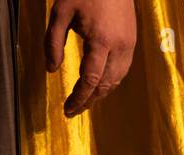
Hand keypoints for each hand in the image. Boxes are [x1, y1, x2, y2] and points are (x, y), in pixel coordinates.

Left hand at [45, 0, 136, 116]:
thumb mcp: (60, 13)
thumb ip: (53, 43)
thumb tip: (51, 70)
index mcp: (102, 40)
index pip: (91, 79)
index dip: (79, 98)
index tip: (67, 109)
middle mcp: (120, 45)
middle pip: (106, 84)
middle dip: (88, 101)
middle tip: (71, 112)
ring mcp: (129, 43)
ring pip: (117, 79)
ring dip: (100, 94)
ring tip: (83, 103)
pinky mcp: (132, 40)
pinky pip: (123, 69)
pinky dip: (111, 82)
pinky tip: (98, 87)